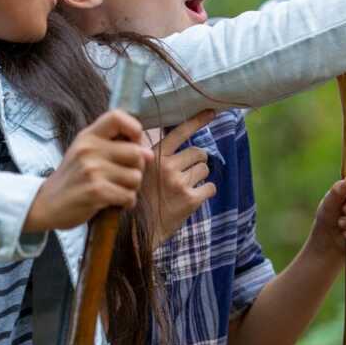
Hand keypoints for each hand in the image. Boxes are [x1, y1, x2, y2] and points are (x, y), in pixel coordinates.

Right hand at [24, 109, 151, 232]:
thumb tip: (149, 153)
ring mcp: (92, 170)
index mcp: (88, 136)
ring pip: (136, 177)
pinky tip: (113, 202)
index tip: (133, 143)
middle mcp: (89, 149)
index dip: (134, 129)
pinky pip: (128, 196)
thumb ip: (114, 147)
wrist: (47, 204)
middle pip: (136, 152)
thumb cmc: (72, 179)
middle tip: (122, 177)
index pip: (118, 117)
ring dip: (130, 188)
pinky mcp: (96, 191)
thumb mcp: (85, 153)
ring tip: (114, 190)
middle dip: (136, 169)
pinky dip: (126, 202)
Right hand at [147, 110, 217, 240]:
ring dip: (199, 176)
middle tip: (188, 170)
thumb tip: (173, 143)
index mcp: (153, 157)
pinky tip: (193, 197)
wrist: (134, 232)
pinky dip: (205, 191)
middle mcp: (167, 167)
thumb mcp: (137, 172)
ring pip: (204, 169)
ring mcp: (179, 183)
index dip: (197, 120)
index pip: (179, 132)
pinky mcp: (190, 200)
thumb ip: (152, 158)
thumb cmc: (136, 200)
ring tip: (185, 186)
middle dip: (197, 160)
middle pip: (198, 152)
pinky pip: (210, 187)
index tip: (211, 112)